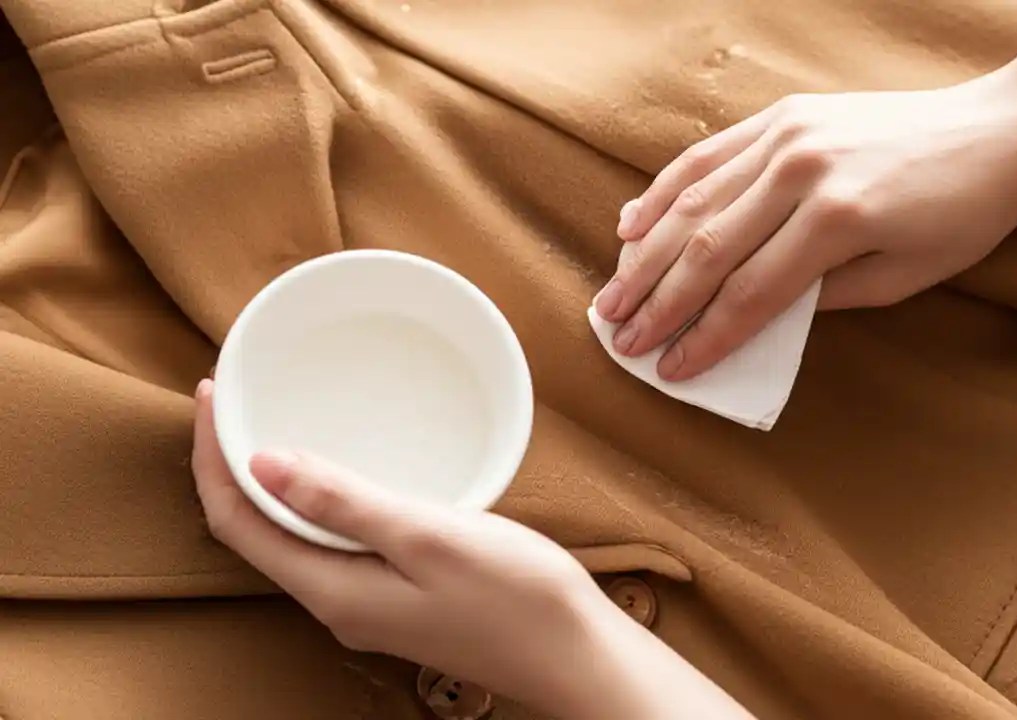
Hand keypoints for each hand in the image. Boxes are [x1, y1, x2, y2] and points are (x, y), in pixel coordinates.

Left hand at [191, 379, 754, 719]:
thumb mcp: (428, 536)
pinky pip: (333, 541)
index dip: (212, 457)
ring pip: (293, 534)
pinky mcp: (398, 595)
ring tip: (274, 421)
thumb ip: (343, 502)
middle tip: (234, 398)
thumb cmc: (516, 597)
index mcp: (332, 590)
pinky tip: (342, 469)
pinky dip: (319, 497)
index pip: (236, 522)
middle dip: (231, 464)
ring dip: (273, 479)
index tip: (212, 392)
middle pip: (255, 530)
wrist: (576, 654)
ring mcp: (368, 603)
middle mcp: (338, 603)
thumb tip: (261, 463)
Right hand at [593, 1, 1016, 381]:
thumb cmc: (961, 214)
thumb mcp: (903, 277)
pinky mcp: (781, 113)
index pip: (751, 292)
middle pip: (707, 247)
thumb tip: (755, 317)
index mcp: (838, 218)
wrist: (995, 131)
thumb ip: (824, 298)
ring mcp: (786, 134)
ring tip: (612, 295)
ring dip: (646, 253)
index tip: (671, 370)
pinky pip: (707, 157)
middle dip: (658, 301)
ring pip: (694, 200)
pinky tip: (633, 226)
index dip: (705, 337)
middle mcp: (801, 170)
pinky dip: (665, 193)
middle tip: (620, 338)